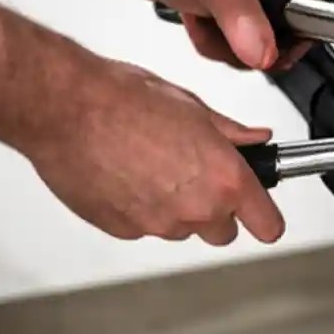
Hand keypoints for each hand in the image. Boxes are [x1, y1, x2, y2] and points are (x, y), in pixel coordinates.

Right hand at [19, 59, 283, 244]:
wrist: (66, 109)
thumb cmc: (124, 100)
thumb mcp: (193, 107)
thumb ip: (232, 133)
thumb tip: (256, 139)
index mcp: (224, 178)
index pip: (267, 225)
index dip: (265, 218)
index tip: (262, 214)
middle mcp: (196, 208)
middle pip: (223, 233)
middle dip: (217, 211)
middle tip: (197, 176)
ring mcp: (158, 224)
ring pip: (181, 229)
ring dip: (176, 208)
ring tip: (153, 166)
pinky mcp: (123, 231)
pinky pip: (144, 227)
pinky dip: (141, 209)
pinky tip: (127, 176)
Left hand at [133, 0, 319, 70]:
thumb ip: (242, 19)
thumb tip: (264, 54)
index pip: (313, 24)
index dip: (285, 45)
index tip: (255, 46)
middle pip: (283, 43)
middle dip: (245, 47)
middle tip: (219, 24)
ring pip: (257, 50)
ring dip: (223, 45)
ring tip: (204, 17)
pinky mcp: (237, 11)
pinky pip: (236, 46)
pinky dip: (213, 41)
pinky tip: (199, 20)